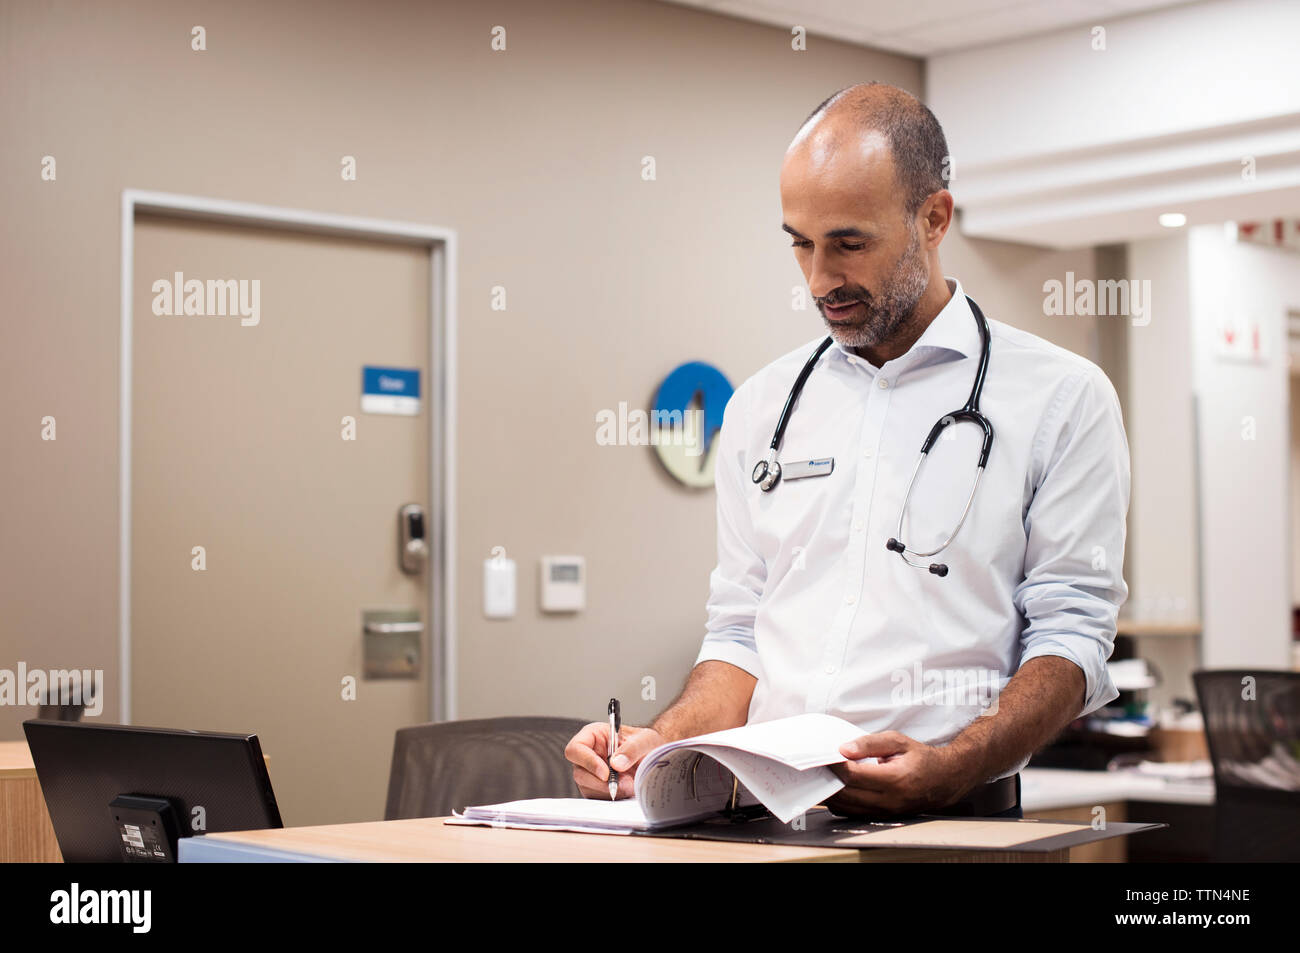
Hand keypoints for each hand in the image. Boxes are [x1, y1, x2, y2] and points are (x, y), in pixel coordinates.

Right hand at [564, 723, 666, 799]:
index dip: (587, 761)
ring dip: (609, 791)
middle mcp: (588, 754)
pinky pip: (597, 798)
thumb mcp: (646, 740)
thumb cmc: (647, 744)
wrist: (654, 759)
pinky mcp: (596, 789)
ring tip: (630, 784)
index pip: (576, 748)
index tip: (606, 773)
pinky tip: (626, 790)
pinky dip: (612, 798)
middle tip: (624, 783)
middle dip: (601, 783)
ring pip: (587, 788)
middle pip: (579, 773)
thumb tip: (616, 764)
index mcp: (593, 736)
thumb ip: (632, 748)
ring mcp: (590, 773)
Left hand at [823, 731, 977, 816]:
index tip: (825, 755)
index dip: (835, 765)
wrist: (944, 780)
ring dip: (833, 793)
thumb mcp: (897, 741)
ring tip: (828, 775)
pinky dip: (843, 802)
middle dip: (829, 779)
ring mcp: (885, 811)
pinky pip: (854, 813)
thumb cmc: (920, 758)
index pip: (853, 775)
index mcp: (894, 779)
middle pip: (846, 794)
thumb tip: (843, 749)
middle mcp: (889, 800)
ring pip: (847, 807)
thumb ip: (869, 743)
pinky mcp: (882, 816)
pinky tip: (840, 787)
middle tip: (821, 765)